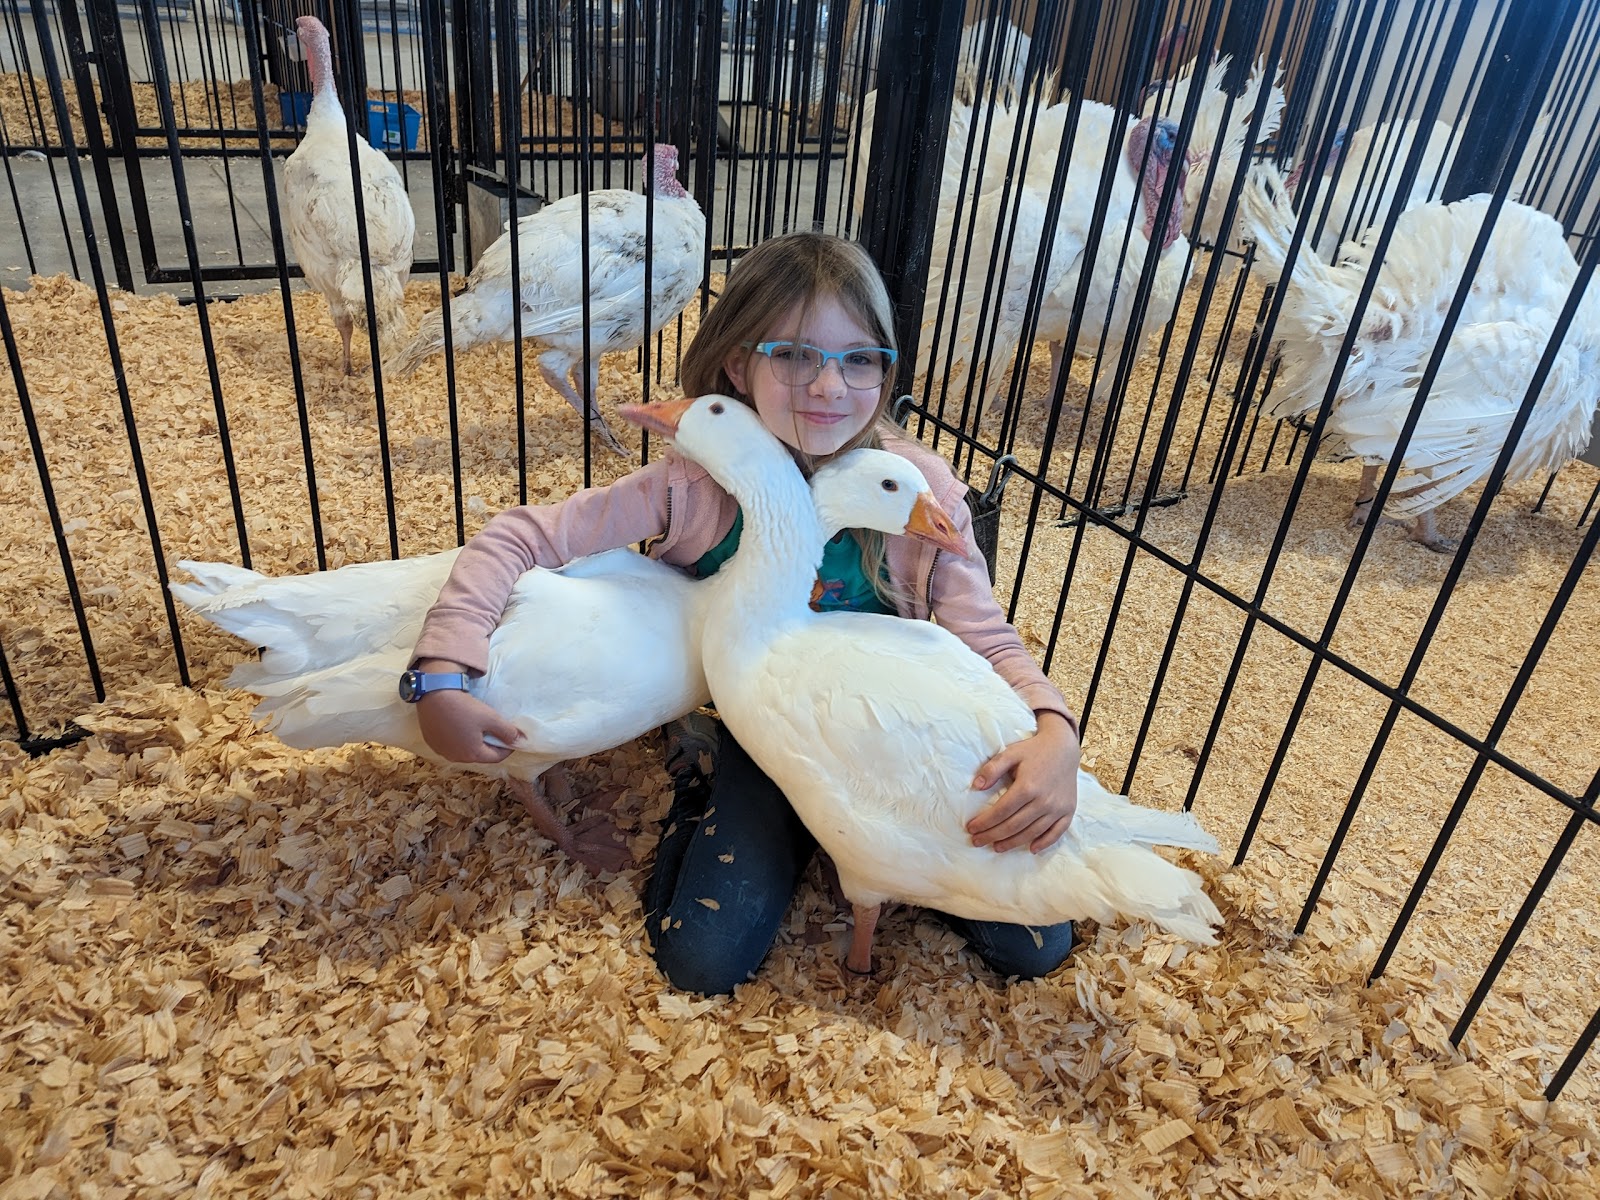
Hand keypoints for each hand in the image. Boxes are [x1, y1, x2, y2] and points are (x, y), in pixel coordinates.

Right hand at [412, 661, 523, 762]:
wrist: (434, 694)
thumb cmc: (465, 708)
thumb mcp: (491, 718)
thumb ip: (507, 732)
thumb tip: (521, 741)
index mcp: (472, 755)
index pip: (496, 757)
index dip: (507, 747)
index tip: (512, 737)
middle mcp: (456, 757)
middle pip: (479, 754)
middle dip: (490, 744)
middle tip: (494, 729)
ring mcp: (441, 750)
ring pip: (464, 749)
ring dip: (473, 741)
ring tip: (477, 726)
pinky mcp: (431, 741)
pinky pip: (450, 743)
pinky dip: (457, 737)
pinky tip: (459, 724)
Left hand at [966, 710, 1080, 852]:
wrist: (1063, 747)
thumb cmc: (1034, 750)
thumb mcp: (1010, 753)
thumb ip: (992, 768)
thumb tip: (976, 786)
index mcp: (1027, 786)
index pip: (1001, 811)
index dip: (985, 822)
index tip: (971, 828)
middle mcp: (1043, 800)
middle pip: (1014, 825)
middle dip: (992, 835)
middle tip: (977, 841)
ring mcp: (1057, 808)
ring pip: (1032, 832)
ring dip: (1013, 843)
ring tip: (996, 847)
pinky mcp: (1068, 810)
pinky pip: (1057, 832)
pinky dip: (1044, 843)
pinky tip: (1031, 849)